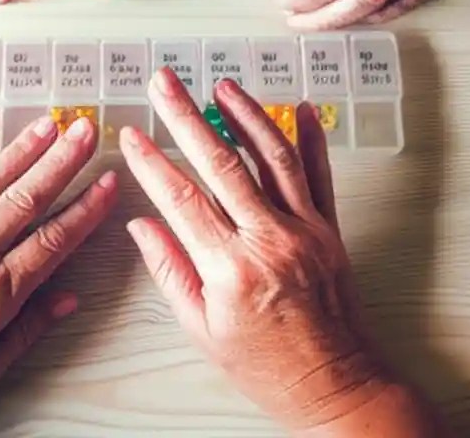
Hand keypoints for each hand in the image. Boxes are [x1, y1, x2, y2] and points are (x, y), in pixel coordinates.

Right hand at [120, 70, 396, 431]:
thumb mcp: (202, 330)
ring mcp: (304, 230)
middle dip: (187, 116)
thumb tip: (141, 226)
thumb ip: (170, 272)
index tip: (134, 133)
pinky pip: (319, 175)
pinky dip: (310, 138)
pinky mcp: (330, 230)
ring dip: (246, 115)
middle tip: (165, 82)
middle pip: (221, 163)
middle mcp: (269, 240)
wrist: (335, 387)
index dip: (152, 161)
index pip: (180, 198)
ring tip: (222, 85)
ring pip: (273, 157)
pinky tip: (299, 107)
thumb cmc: (267, 368)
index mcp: (229, 268)